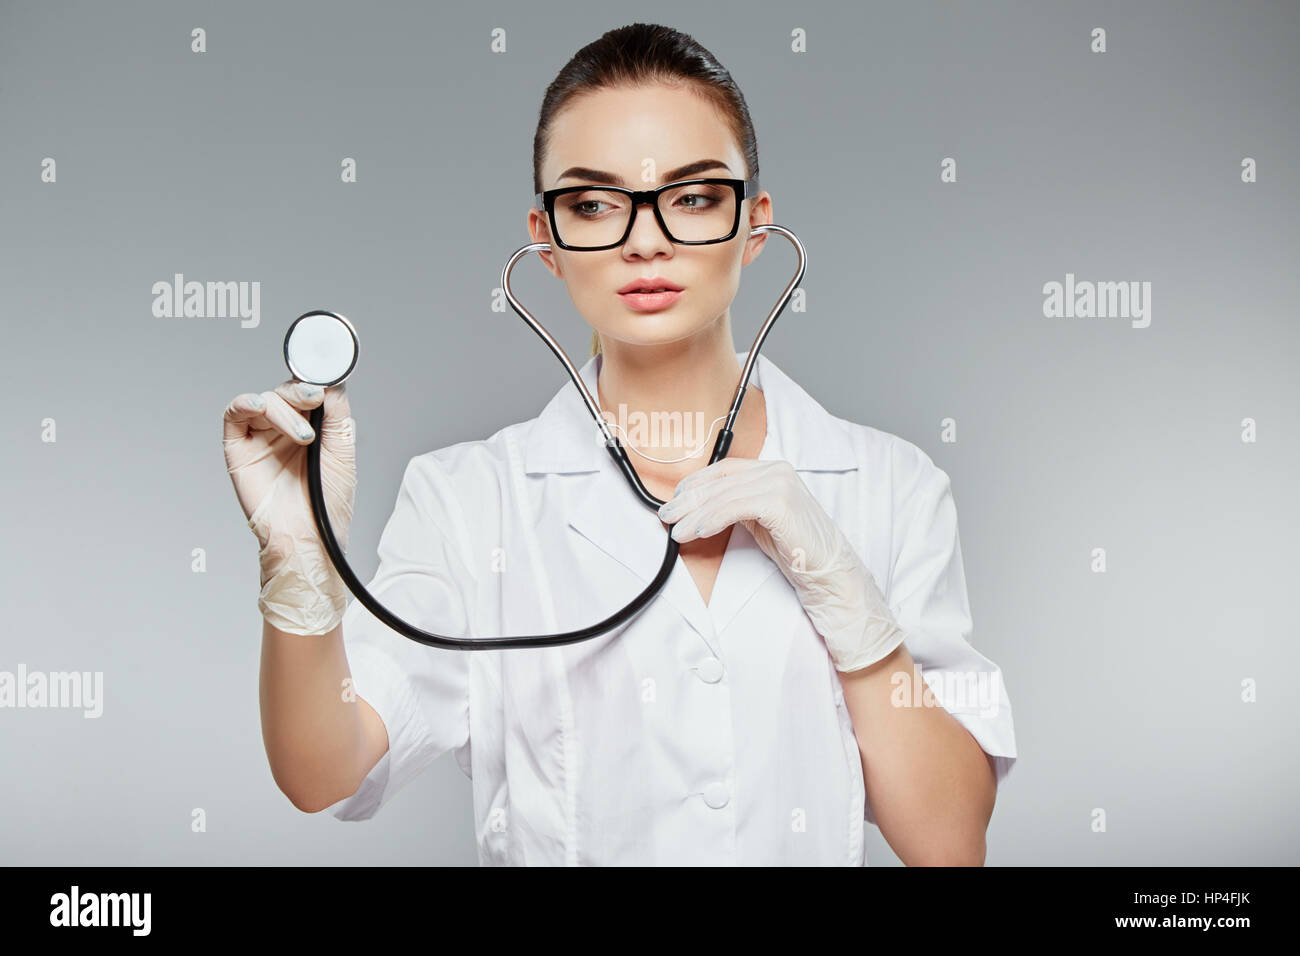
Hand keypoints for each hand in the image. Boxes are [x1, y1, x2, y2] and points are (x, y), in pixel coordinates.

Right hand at [222, 380, 356, 634]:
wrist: (308, 538)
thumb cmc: (326, 505)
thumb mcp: (342, 453)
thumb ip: (337, 416)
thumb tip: (333, 382)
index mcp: (312, 428)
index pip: (309, 391)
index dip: (315, 380)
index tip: (327, 379)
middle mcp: (284, 429)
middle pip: (286, 391)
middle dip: (301, 391)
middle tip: (315, 400)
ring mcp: (260, 436)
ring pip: (266, 399)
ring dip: (284, 407)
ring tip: (304, 436)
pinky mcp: (238, 447)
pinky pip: (235, 413)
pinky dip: (248, 403)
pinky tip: (263, 408)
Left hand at [657, 458, 905, 671]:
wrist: (827, 570)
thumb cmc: (793, 547)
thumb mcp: (758, 520)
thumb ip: (734, 505)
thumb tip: (695, 507)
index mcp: (771, 470)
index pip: (723, 469)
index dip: (695, 483)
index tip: (674, 500)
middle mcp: (777, 471)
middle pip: (720, 482)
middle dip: (688, 501)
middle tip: (665, 517)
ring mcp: (781, 484)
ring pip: (723, 495)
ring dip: (694, 515)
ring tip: (676, 532)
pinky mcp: (781, 502)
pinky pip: (735, 507)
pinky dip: (713, 519)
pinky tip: (698, 532)